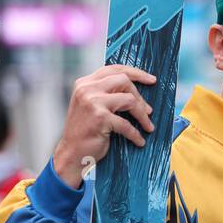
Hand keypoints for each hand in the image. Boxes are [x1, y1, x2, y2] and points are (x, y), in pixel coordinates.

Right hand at [53, 64, 156, 187]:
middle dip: (140, 96)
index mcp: (85, 83)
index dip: (136, 72)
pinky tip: (139, 140)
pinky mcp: (100, 118)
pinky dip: (135, 134)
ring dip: (142, 115)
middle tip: (148, 110)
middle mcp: (87, 89)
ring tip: (147, 126)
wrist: (71, 152)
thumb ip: (106, 93)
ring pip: (129, 100)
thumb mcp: (91, 105)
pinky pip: (126, 124)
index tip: (151, 80)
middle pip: (124, 80)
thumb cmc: (85, 131)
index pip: (114, 69)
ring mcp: (92, 102)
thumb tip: (136, 91)